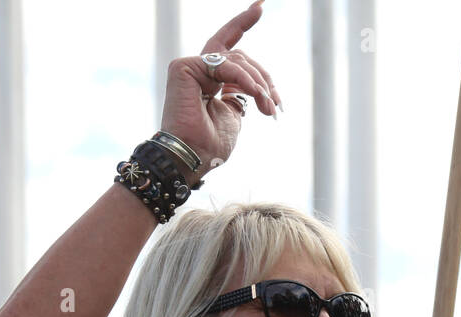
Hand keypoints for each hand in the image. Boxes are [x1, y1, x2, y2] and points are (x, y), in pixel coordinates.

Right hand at [159, 2, 281, 182]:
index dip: (243, 23)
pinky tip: (256, 95)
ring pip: (237, 60)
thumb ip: (240, 94)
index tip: (260, 4)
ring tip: (269, 108)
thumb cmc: (210, 145)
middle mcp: (197, 70)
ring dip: (259, 84)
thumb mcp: (234, 115)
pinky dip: (245, 80)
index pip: (229, 47)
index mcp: (208, 80)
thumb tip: (252, 85)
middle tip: (276, 106)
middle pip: (241, 57)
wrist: (192, 157)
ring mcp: (189, 67)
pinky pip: (226, 65)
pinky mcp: (183, 67)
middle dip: (264, 79)